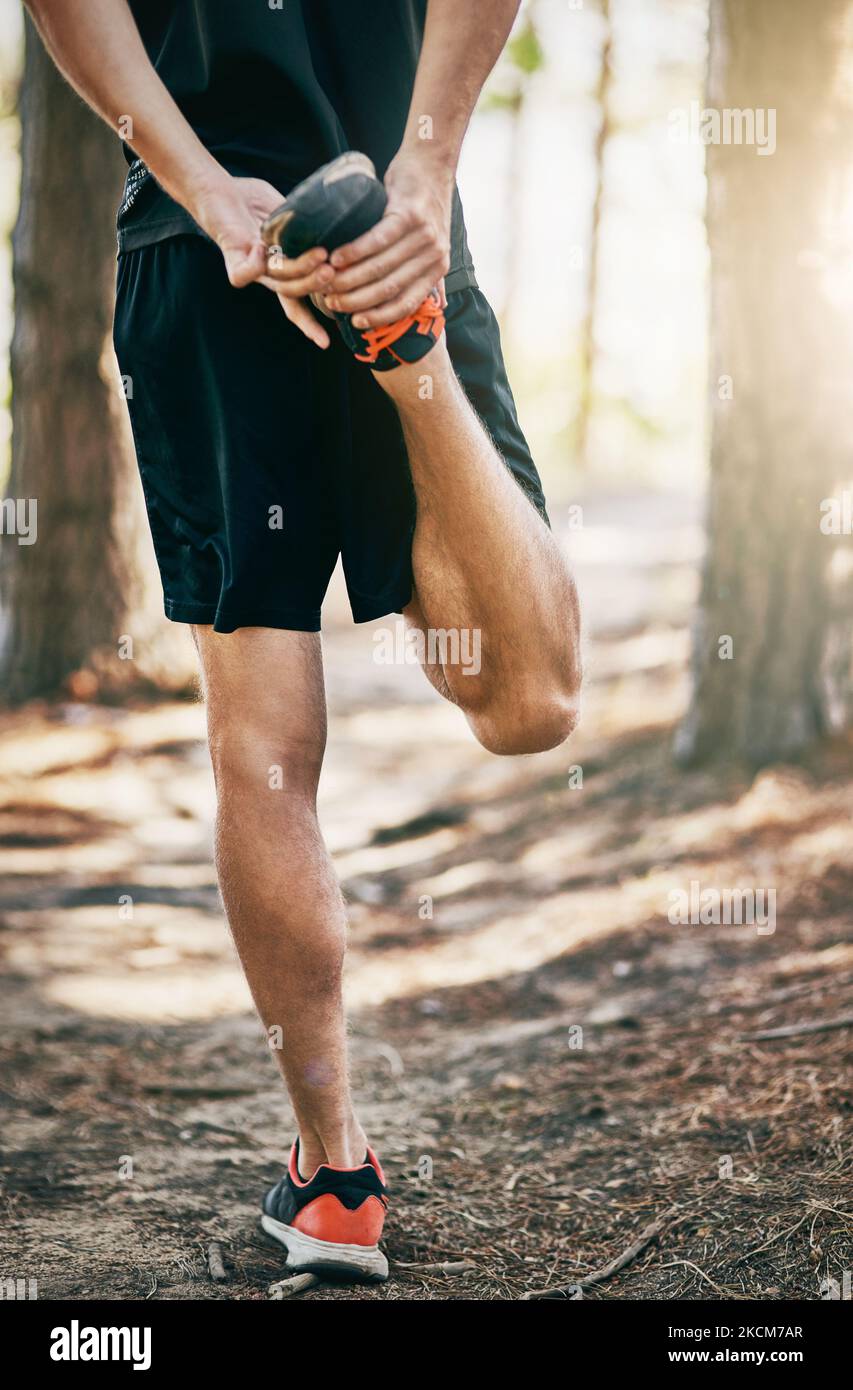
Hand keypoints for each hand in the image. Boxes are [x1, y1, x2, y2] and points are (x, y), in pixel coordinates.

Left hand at [193, 176, 334, 347]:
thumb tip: (338, 232)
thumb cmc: (253, 201)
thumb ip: (310, 228)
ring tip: (319, 255)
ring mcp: (251, 268)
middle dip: (316, 286)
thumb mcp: (291, 216)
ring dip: (300, 271)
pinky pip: (245, 274)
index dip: (310, 323)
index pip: (298, 301)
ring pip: (278, 284)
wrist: (219, 188)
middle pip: (294, 293)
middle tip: (332, 272)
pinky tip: (261, 245)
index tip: (326, 342)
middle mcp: (268, 274)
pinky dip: (255, 263)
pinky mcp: (233, 257)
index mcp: (282, 268)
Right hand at [323, 150, 452, 328]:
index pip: (406, 303)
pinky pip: (376, 240)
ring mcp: (422, 235)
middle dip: (356, 300)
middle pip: (388, 288)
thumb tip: (436, 305)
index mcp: (438, 268)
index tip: (355, 323)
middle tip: (331, 301)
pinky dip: (353, 252)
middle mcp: (434, 255)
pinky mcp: (408, 215)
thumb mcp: (433, 244)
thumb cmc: (423, 207)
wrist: (431, 164)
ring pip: (379, 266)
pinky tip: (335, 257)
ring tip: (327, 281)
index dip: (379, 317)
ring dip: (349, 277)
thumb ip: (431, 274)